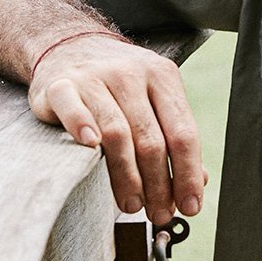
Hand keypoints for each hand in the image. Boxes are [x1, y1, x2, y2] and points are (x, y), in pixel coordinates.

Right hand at [27, 33, 205, 225]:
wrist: (71, 45)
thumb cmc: (119, 84)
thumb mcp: (153, 98)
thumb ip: (174, 135)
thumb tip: (199, 182)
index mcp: (163, 77)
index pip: (183, 131)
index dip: (188, 172)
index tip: (191, 207)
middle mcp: (133, 74)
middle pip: (151, 138)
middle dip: (159, 183)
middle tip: (159, 214)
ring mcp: (96, 78)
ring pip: (117, 132)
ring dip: (126, 175)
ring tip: (132, 206)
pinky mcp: (62, 86)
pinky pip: (75, 109)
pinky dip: (83, 128)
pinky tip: (91, 150)